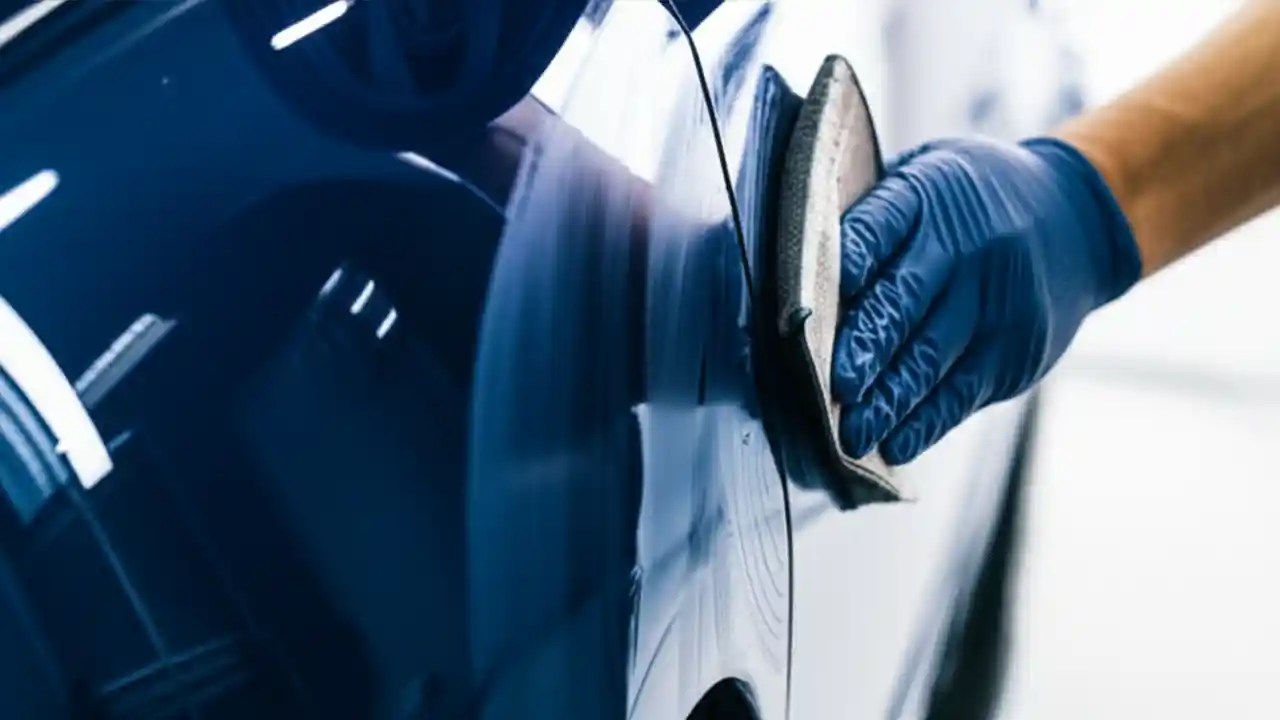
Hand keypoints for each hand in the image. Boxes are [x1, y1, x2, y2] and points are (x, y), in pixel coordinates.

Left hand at [833, 137, 1141, 464]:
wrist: (1076, 219)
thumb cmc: (966, 205)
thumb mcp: (925, 179)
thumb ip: (873, 221)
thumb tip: (802, 278)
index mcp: (924, 198)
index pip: (876, 229)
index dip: (845, 265)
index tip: (812, 301)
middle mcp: (963, 248)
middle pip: (903, 301)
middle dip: (865, 348)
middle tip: (836, 386)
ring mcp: (994, 303)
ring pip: (930, 358)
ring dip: (887, 401)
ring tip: (853, 433)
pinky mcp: (1014, 351)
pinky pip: (962, 393)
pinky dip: (925, 423)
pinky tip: (895, 445)